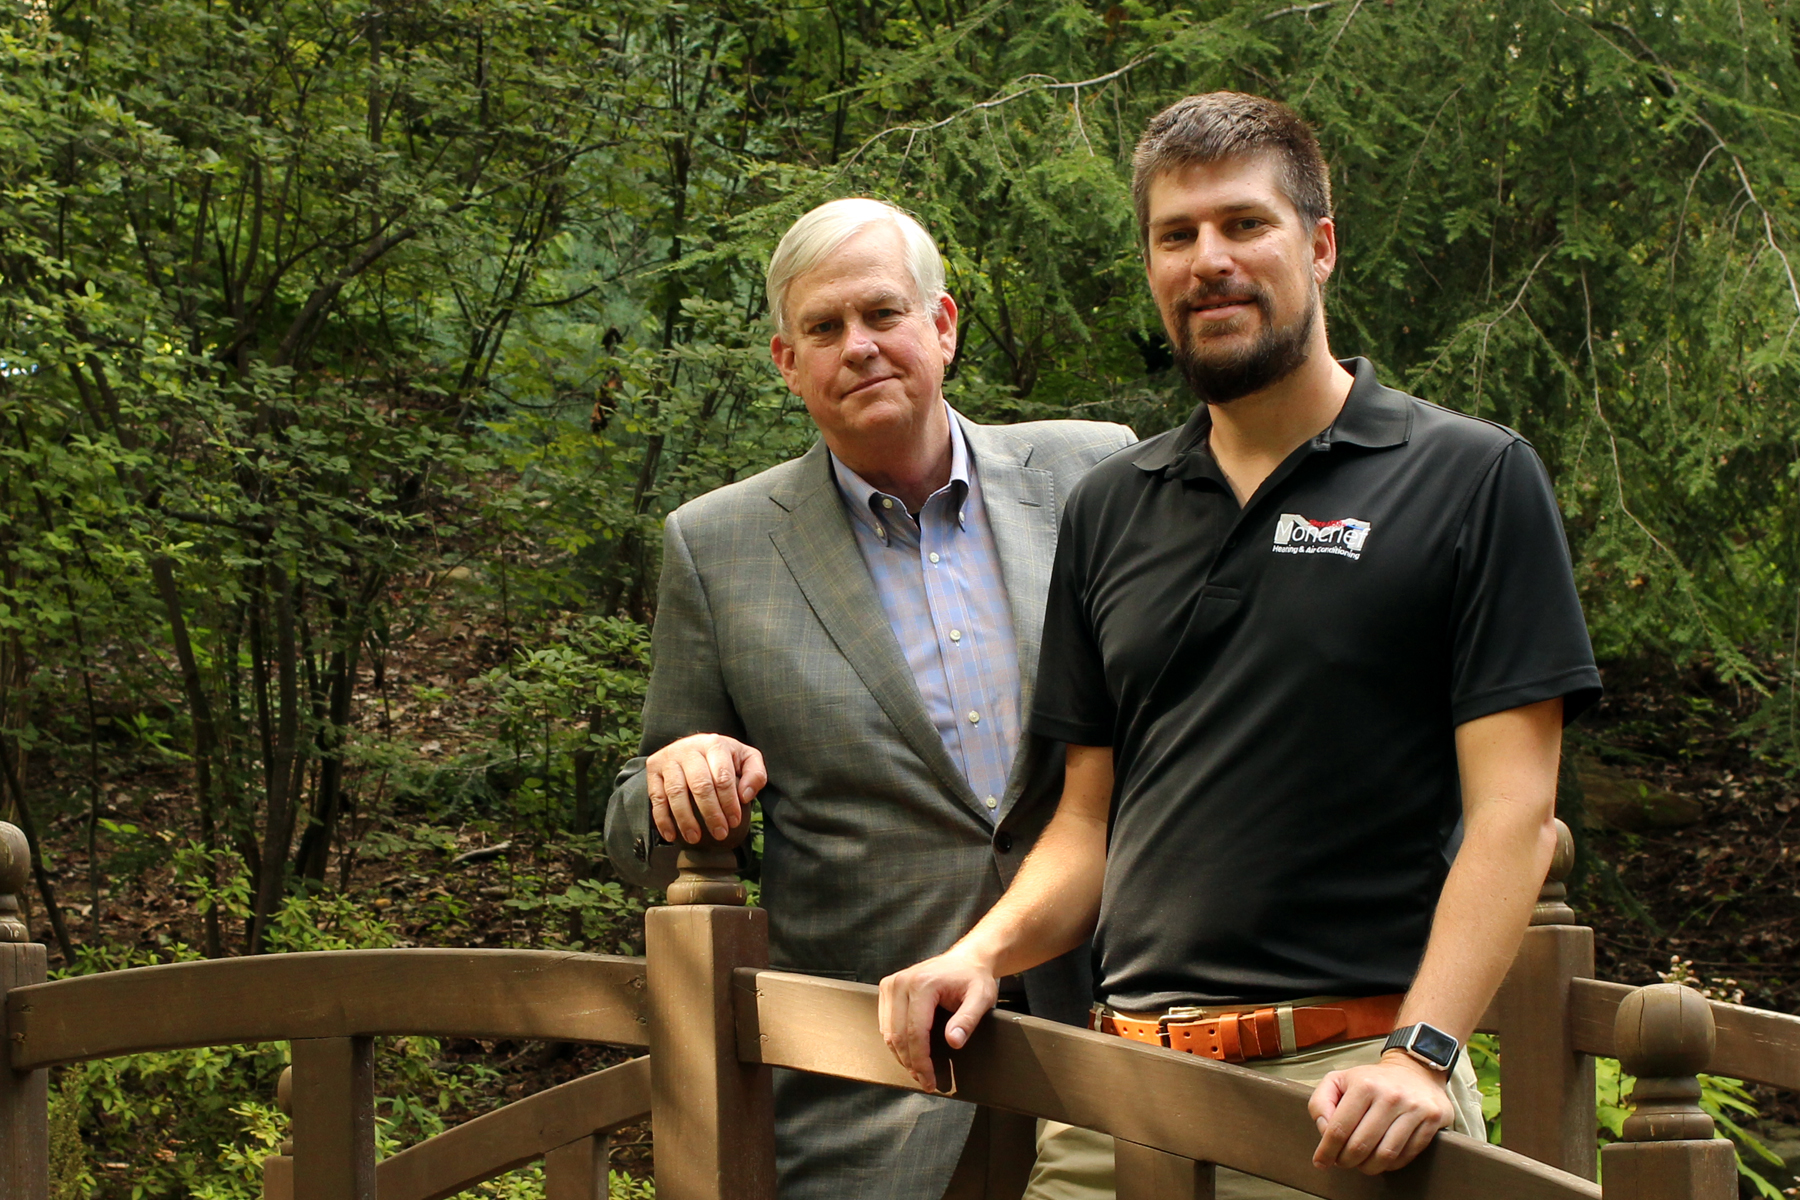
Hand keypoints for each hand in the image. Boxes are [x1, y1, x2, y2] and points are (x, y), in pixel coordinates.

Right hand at [646, 733, 766, 842]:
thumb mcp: (746, 759)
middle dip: (711, 814)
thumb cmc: (723, 758)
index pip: (722, 777)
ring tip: (695, 838)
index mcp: (714, 744)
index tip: (734, 822)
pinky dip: (662, 819)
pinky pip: (656, 797)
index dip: (729, 802)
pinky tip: (671, 836)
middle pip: (700, 785)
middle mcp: (689, 748)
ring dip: (686, 819)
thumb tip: (745, 796)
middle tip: (719, 834)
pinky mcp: (653, 769)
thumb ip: (755, 774)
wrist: (693, 746)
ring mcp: (668, 758)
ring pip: (676, 792)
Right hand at [877, 948, 999, 1092]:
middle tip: (926, 1082)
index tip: (930, 1081)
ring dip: (902, 1056)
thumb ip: (968, 1020)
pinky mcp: (888, 988)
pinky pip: (885, 1024)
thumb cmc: (974, 978)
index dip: (921, 1061)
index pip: (916, 1032)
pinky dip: (896, 1043)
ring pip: (888, 1032)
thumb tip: (953, 1041)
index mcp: (923, 984)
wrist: (966, 959)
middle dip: (911, 1063)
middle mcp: (902, 982)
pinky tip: (910, 1053)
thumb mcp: (982, 998)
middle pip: (898, 1035)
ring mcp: (892, 984)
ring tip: (919, 1071)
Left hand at [1308, 1052, 1454, 1173]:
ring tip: (1361, 1164)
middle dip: (1346, 1160)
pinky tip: (1382, 1159)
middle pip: (1361, 1145)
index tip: (1321, 1162)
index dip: (1327, 1151)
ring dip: (1368, 1167)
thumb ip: (1320, 1102)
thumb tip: (1323, 1131)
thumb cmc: (1372, 1080)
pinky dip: (1391, 1164)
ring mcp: (1413, 1109)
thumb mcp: (1338, 1080)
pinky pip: (1407, 1154)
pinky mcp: (1432, 1120)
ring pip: (1385, 1155)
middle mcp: (1390, 1096)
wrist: (1414, 1070)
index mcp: (1364, 1085)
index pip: (1339, 1129)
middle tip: (1342, 1162)